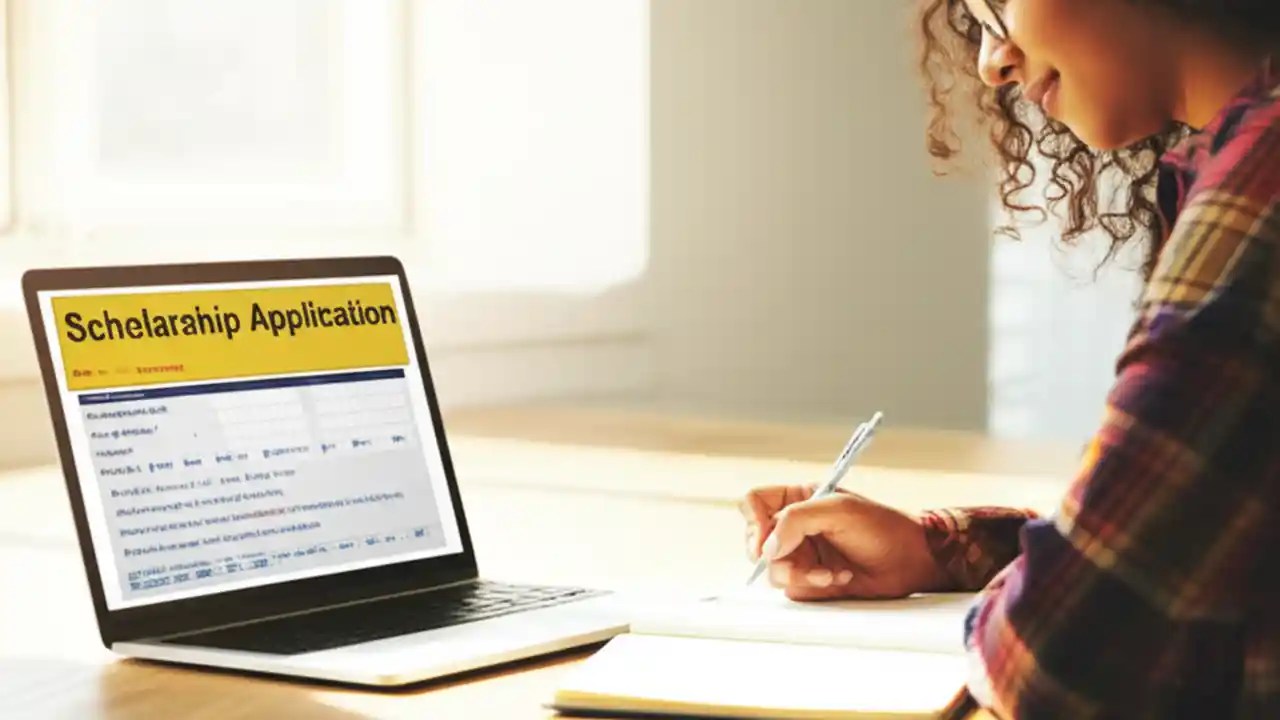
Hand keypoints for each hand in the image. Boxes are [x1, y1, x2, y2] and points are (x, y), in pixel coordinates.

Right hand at [739, 485, 948, 600]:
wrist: (912, 561)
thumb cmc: (882, 526)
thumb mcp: (839, 509)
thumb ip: (797, 520)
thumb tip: (767, 547)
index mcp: (797, 500)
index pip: (754, 503)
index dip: (755, 521)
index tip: (767, 540)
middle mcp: (793, 527)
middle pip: (756, 542)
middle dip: (777, 556)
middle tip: (797, 562)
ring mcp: (801, 555)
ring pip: (772, 570)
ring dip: (800, 574)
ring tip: (831, 573)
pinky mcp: (810, 581)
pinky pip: (793, 589)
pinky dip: (814, 586)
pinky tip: (840, 578)